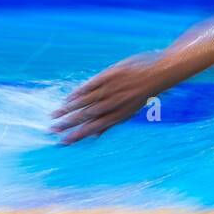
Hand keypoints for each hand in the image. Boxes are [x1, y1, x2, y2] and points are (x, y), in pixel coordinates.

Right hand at [51, 54, 166, 143]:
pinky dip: (78, 93)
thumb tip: (96, 136)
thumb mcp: (131, 110)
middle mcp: (115, 103)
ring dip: (69, 109)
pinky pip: (90, 86)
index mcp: (121, 114)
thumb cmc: (145, 92)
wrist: (161, 71)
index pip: (95, 127)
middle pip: (87, 116)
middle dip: (68, 124)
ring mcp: (112, 88)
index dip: (78, 135)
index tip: (63, 142)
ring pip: (86, 101)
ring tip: (54, 115)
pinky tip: (67, 99)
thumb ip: (112, 122)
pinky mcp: (110, 75)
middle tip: (52, 130)